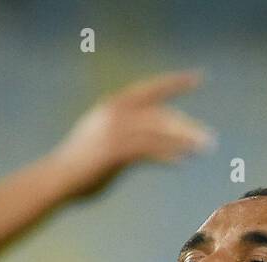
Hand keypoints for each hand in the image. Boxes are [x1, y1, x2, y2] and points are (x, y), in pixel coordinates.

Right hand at [49, 71, 213, 198]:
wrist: (56, 179)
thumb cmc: (80, 165)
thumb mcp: (102, 139)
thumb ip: (124, 133)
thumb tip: (149, 139)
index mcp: (112, 105)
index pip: (150, 88)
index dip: (174, 82)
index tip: (197, 78)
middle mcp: (115, 113)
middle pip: (161, 113)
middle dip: (188, 126)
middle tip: (209, 138)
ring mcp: (115, 132)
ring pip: (159, 131)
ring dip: (185, 140)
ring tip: (205, 149)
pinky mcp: (115, 152)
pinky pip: (149, 150)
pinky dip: (168, 155)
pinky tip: (182, 162)